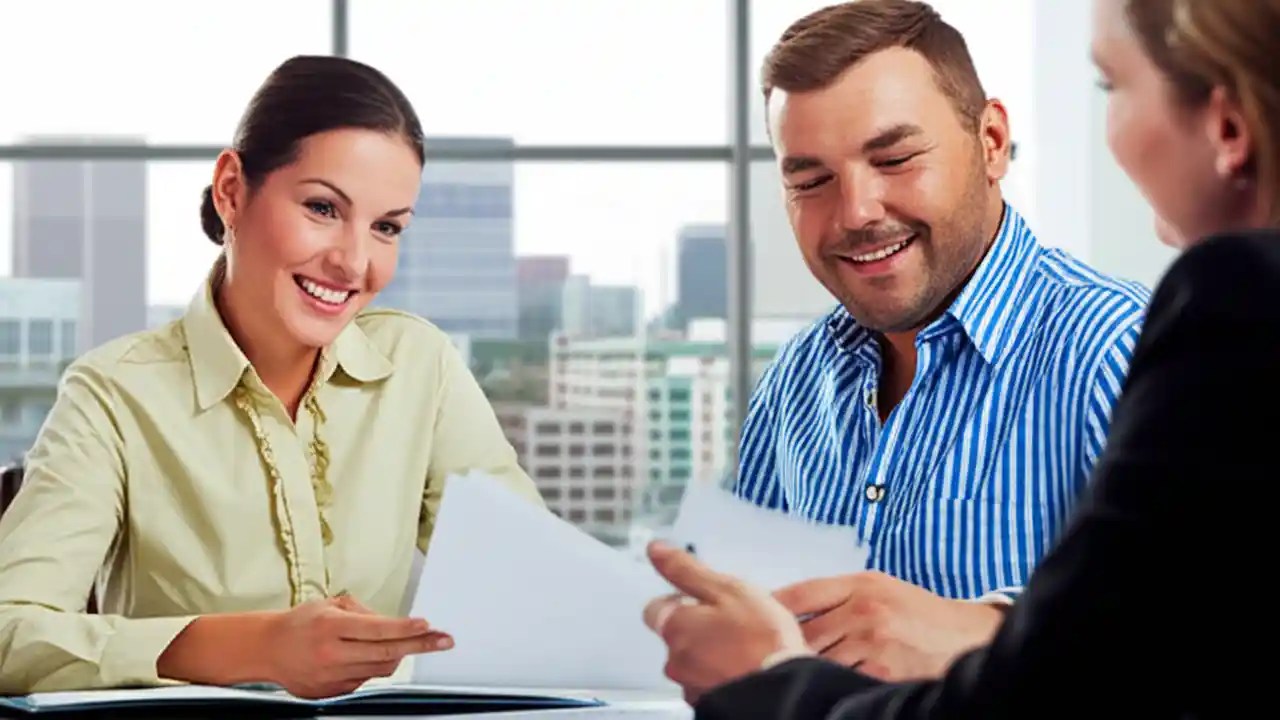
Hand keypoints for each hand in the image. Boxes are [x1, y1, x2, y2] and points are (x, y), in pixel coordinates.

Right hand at [261, 594, 453, 697]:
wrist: (265, 650)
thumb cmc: (299, 624)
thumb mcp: (329, 605)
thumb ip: (362, 613)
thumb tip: (394, 623)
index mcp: (330, 627)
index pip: (377, 629)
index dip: (406, 628)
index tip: (428, 625)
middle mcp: (331, 654)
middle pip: (385, 654)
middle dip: (419, 646)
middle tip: (444, 640)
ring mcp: (331, 677)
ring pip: (379, 670)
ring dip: (399, 656)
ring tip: (414, 642)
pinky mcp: (331, 693)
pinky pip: (364, 680)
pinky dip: (374, 667)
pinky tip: (372, 655)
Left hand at [642, 542, 811, 704]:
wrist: (782, 692)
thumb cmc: (759, 640)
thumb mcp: (727, 589)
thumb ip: (686, 570)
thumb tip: (655, 550)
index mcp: (675, 627)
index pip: (656, 608)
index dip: (680, 599)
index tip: (705, 598)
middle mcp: (675, 660)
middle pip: (677, 636)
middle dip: (699, 627)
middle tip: (734, 621)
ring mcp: (692, 686)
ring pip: (694, 661)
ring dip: (712, 652)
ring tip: (747, 647)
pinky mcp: (710, 704)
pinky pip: (710, 682)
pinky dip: (724, 674)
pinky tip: (748, 668)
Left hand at [774, 571, 1003, 680]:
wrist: (966, 637)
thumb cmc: (918, 612)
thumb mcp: (879, 588)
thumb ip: (837, 595)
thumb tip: (786, 604)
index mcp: (859, 585)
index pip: (800, 594)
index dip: (770, 606)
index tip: (750, 616)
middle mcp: (863, 611)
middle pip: (801, 629)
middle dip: (778, 642)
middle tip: (756, 651)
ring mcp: (872, 643)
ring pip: (816, 657)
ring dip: (798, 664)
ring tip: (779, 668)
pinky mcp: (881, 673)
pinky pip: (840, 678)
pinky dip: (825, 682)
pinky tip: (815, 682)